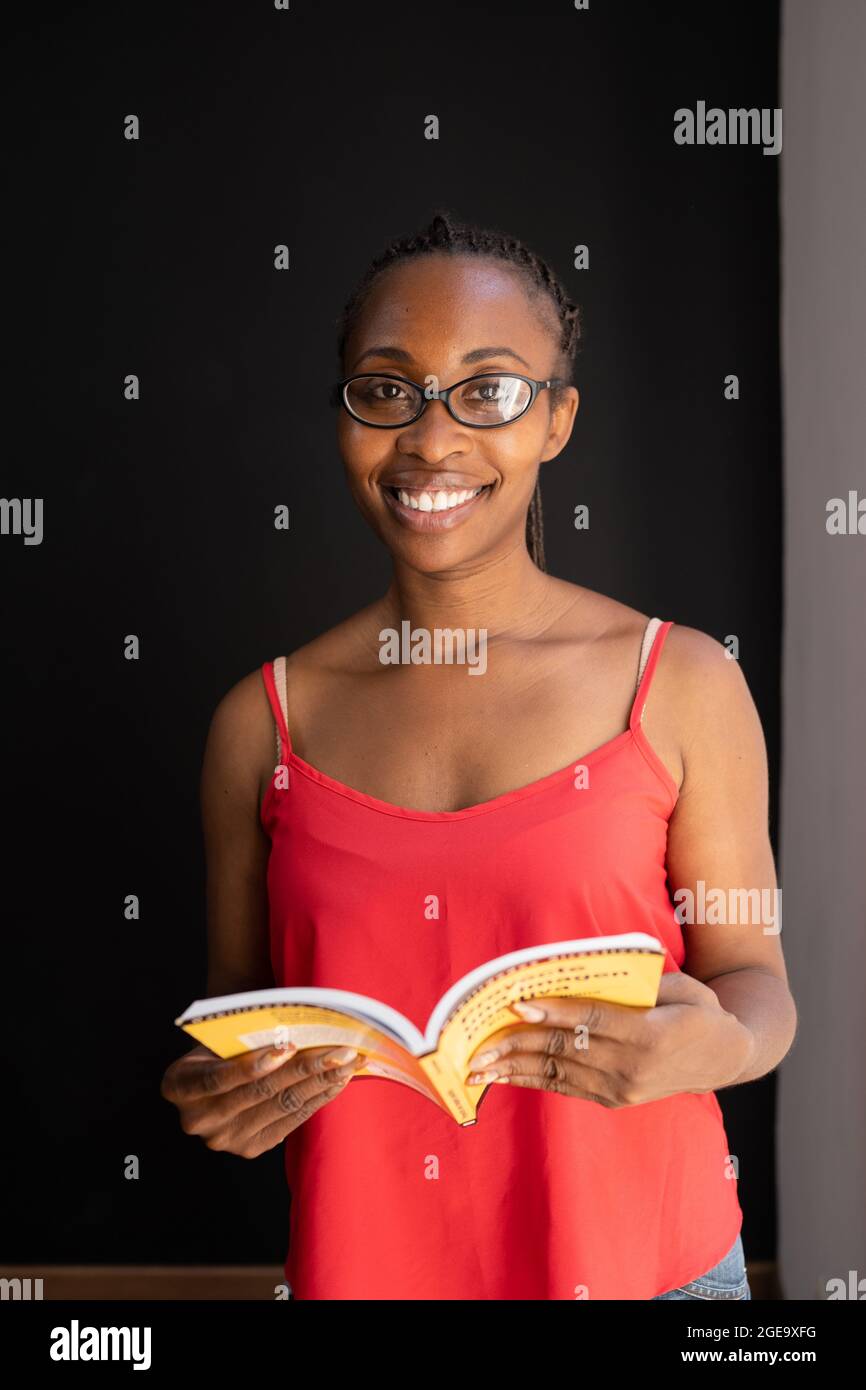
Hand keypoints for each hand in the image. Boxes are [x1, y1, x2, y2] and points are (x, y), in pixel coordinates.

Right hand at [160, 1042, 364, 1157]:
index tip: (288, 1045)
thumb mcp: (215, 1039)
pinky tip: (338, 1080)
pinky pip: (291, 1121)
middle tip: (341, 1049)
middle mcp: (198, 1120)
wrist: (212, 1077)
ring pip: (281, 1106)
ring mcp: (225, 1140)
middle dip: (305, 1068)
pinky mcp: (251, 1149)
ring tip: (348, 1062)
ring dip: (320, 1082)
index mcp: (179, 1086)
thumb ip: (241, 1038)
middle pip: (259, 1093)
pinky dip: (317, 1098)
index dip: (253, 1064)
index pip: (217, 1077)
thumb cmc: (218, 1047)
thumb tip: (296, 1027)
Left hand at [465, 971, 754, 1107]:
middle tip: (477, 1045)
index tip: (519, 1005)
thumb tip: (584, 974)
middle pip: (565, 1050)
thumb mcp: (682, 988)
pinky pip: (565, 1087)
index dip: (553, 1012)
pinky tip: (504, 1075)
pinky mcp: (613, 1099)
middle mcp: (632, 1067)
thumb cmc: (700, 1010)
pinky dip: (531, 1079)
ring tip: (477, 1067)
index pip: (591, 1020)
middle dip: (517, 1045)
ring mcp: (621, 1088)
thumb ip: (639, 986)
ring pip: (558, 1073)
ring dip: (514, 1069)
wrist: (725, 1057)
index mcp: (650, 1034)